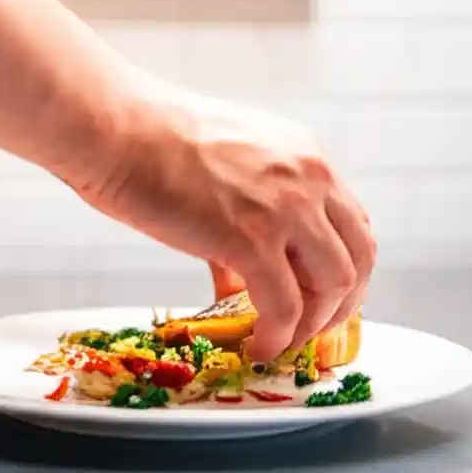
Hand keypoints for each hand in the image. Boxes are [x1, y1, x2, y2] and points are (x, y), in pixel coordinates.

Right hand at [67, 84, 375, 361]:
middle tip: (312, 330)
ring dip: (311, 326)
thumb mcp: (224, 165)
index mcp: (304, 157)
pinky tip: (258, 346)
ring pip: (331, 286)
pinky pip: (283, 306)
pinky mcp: (250, 239)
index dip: (343, 271)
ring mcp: (285, 209)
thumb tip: (237, 279)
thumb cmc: (149, 138)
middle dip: (339, 304)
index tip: (321, 298)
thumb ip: (247, 216)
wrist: (114, 126)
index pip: (352, 225)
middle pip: (357, 259)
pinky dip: (276, 335)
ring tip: (282, 342)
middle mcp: (308, 179)